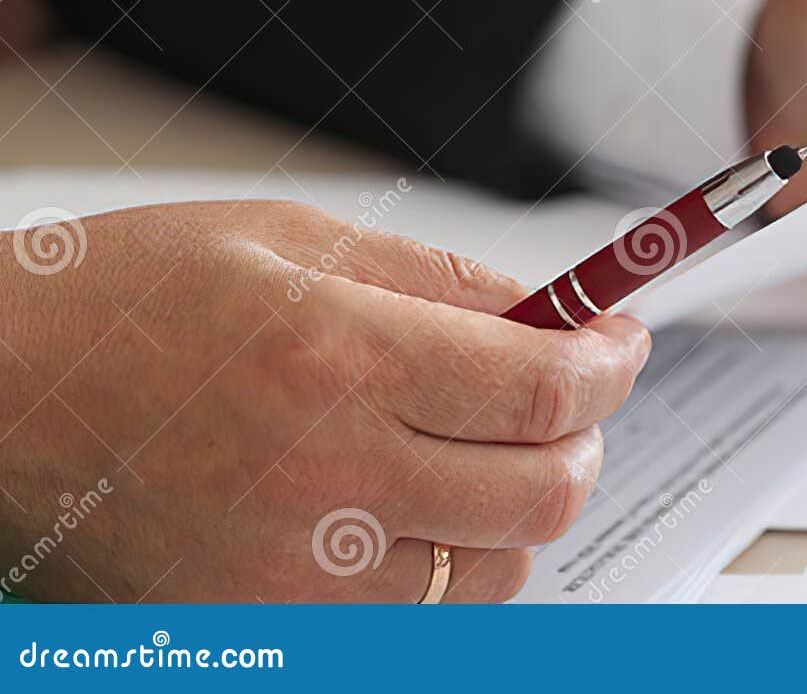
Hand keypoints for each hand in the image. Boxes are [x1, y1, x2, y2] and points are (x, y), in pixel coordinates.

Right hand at [0, 200, 649, 601]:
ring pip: (497, 567)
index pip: (544, 389)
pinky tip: (422, 509)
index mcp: (343, 359)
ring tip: (481, 447)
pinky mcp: (273, 627)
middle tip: (570, 394)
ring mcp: (301, 573)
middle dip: (585, 436)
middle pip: (545, 491)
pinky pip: (421, 618)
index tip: (621, 342)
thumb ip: (438, 278)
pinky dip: (453, 564)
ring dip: (521, 505)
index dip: (610, 365)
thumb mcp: (291, 238)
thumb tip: (549, 306)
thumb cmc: (124, 304)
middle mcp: (331, 478)